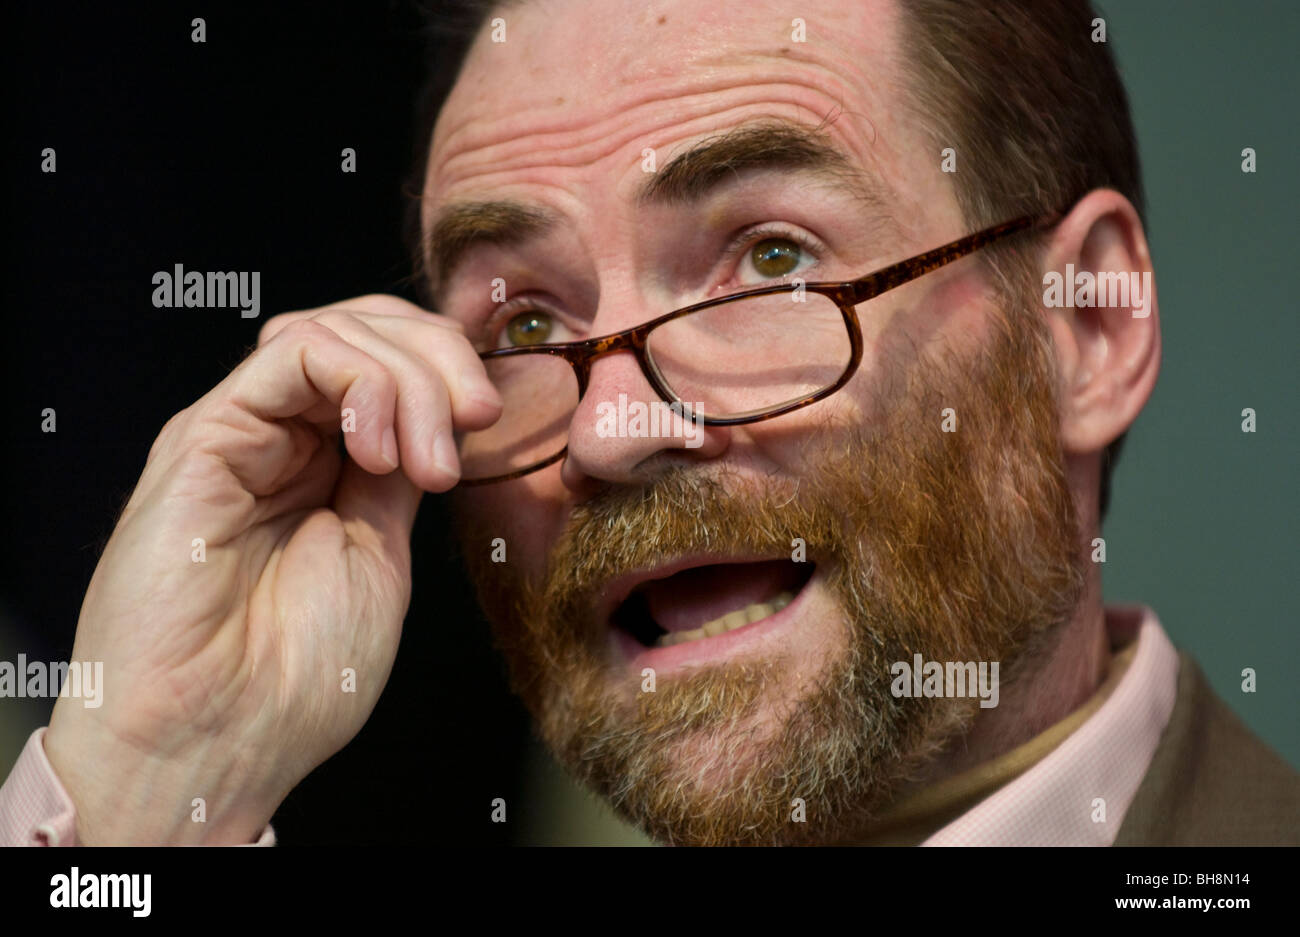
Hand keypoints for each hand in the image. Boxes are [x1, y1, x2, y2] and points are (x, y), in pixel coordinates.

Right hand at [44, 294, 499, 843]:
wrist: (219, 742)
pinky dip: (359, 380)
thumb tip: (440, 419)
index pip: (388, 363)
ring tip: (425, 459)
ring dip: (408, 376)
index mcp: (323, 465)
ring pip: (333, 329)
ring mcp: (243, 431)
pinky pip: (291, 353)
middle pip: (365, 329)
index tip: (491, 419)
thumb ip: (398, 479)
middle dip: (440, 357)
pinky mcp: (205, 436)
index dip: (448, 370)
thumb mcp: (379, 556)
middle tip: (477, 415)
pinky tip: (379, 449)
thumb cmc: (296, 677)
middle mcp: (280, 436)